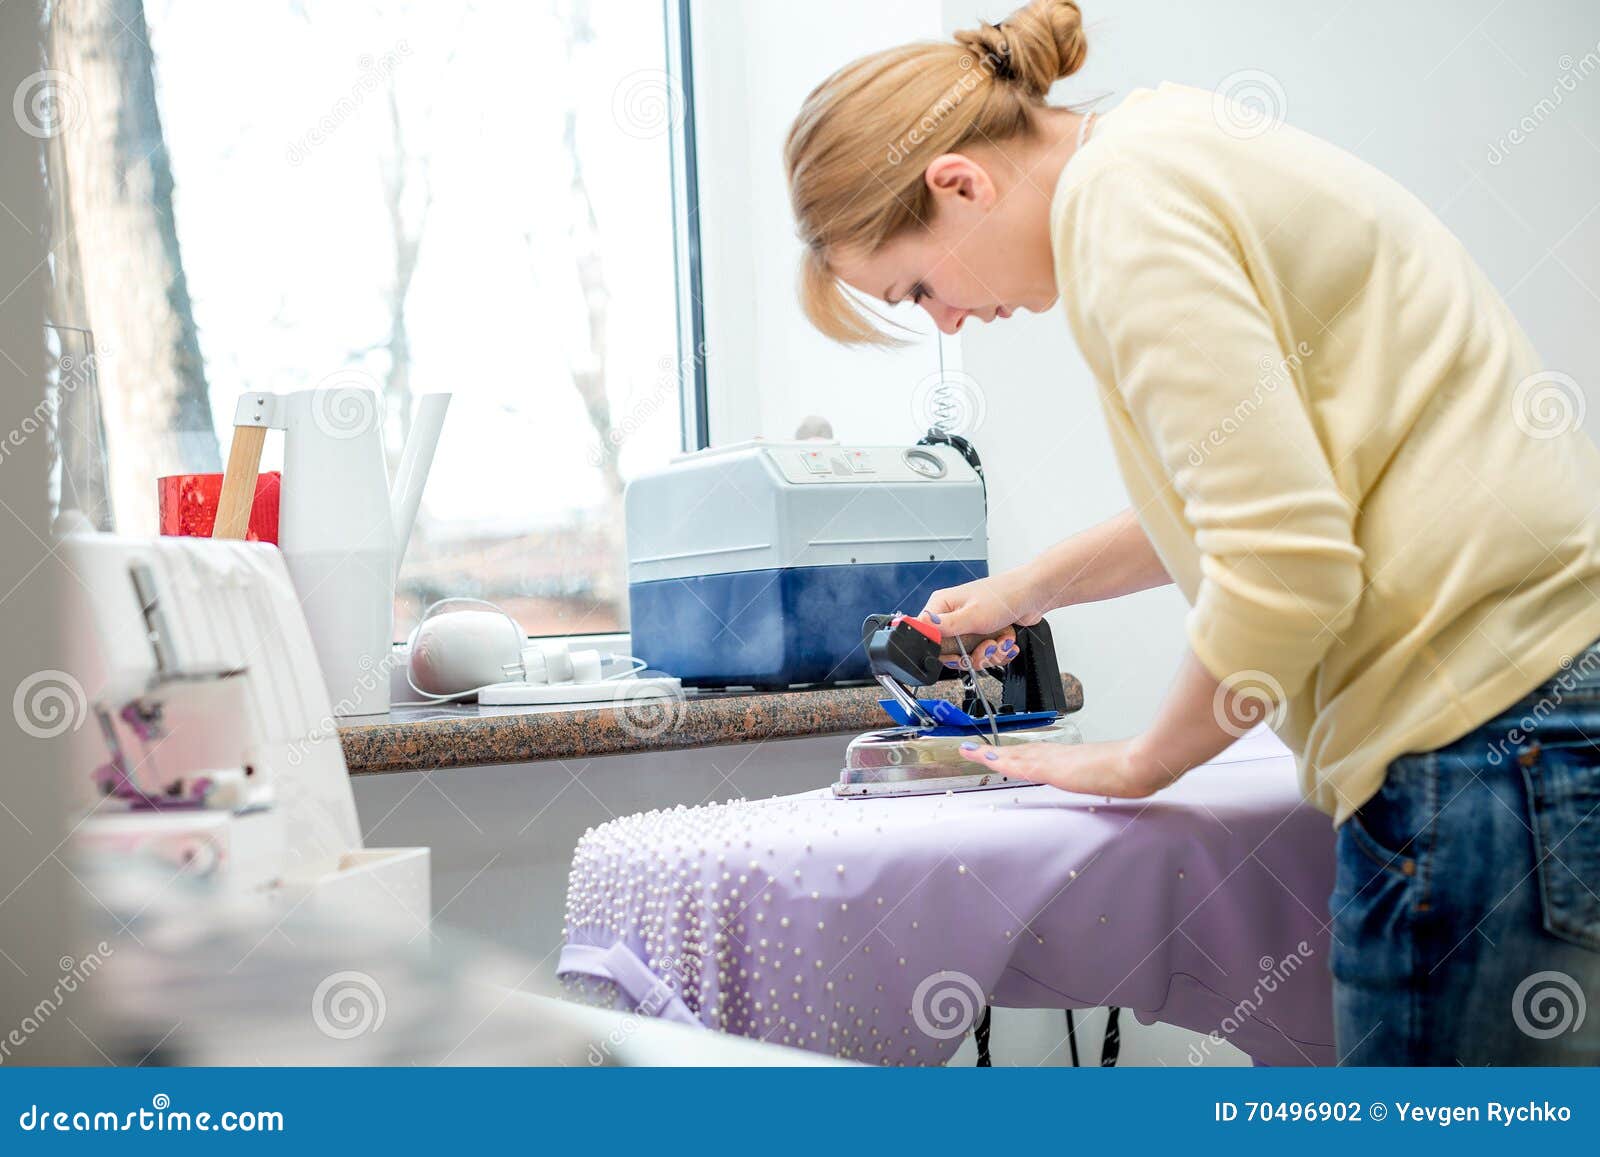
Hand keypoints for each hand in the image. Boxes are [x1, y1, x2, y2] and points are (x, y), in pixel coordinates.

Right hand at [920, 565, 1045, 670]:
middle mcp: (954, 616)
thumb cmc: (1005, 595)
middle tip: (986, 647)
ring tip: (1000, 640)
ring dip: (990, 653)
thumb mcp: (971, 615)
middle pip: (951, 652)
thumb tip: (917, 628)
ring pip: (970, 656)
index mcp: (942, 606)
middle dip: (972, 655)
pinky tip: (1006, 641)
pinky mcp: (985, 633)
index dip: (943, 652)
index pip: (928, 637)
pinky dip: (998, 652)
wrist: (1035, 594)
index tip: (959, 654)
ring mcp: (970, 626)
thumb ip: (943, 626)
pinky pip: (985, 654)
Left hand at [956, 735, 1178, 797]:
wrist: (1138, 764)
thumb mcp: (1115, 773)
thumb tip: (1118, 777)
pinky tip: (985, 758)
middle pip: (1019, 752)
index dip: (1014, 753)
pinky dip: (1000, 761)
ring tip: (969, 751)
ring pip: (1014, 755)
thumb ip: (1110, 773)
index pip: (1034, 754)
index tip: (998, 752)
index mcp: (1069, 757)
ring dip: (990, 754)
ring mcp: (1053, 759)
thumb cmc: (1132, 768)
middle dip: (995, 752)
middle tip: (973, 749)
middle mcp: (1057, 754)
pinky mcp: (1051, 768)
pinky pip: (1019, 765)